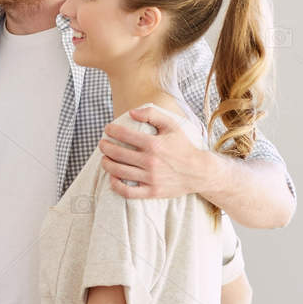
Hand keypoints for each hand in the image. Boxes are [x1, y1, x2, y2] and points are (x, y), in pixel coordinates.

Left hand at [99, 104, 218, 199]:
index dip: (112, 130)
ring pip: (119, 171)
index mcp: (154, 144)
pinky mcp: (152, 191)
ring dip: (106, 163)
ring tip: (104, 158)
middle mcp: (150, 161)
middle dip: (105, 147)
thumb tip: (131, 112)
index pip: (124, 135)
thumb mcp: (172, 125)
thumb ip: (152, 115)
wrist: (200, 171)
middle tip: (102, 144)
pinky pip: (127, 191)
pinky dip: (116, 185)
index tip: (107, 129)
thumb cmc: (184, 146)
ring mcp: (150, 178)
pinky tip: (112, 177)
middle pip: (117, 153)